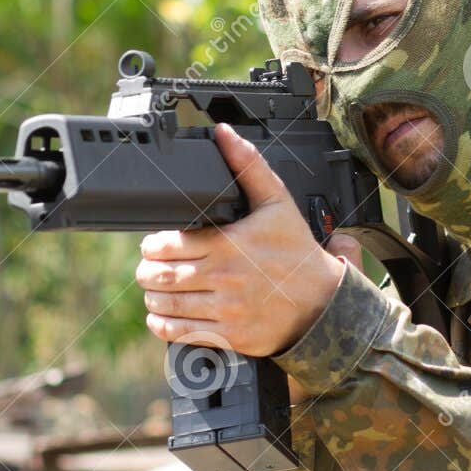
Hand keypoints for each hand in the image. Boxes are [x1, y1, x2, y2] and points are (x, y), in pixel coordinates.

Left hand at [137, 123, 360, 356]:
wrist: (324, 302)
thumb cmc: (297, 252)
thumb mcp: (277, 203)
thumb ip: (248, 166)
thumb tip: (223, 134)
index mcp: (229, 244)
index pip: (169, 245)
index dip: (152, 245)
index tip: (153, 244)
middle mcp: (224, 278)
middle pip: (161, 276)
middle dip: (147, 271)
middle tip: (149, 267)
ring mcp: (226, 310)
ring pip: (167, 305)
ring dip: (152, 297)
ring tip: (154, 289)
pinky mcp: (230, 335)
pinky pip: (182, 333)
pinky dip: (163, 325)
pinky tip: (162, 316)